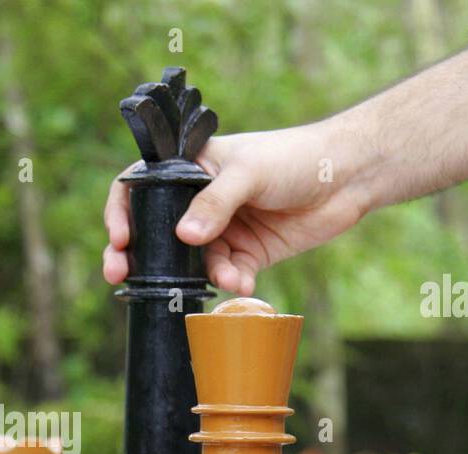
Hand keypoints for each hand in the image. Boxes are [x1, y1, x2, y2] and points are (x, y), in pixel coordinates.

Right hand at [102, 120, 372, 295]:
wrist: (347, 177)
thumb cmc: (294, 157)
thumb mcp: (250, 172)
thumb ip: (215, 204)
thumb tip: (183, 238)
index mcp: (190, 168)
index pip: (139, 188)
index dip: (121, 213)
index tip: (120, 239)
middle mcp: (199, 200)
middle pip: (155, 233)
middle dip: (139, 258)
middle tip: (123, 277)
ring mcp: (221, 229)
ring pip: (192, 261)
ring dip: (201, 274)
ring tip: (225, 276)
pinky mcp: (246, 253)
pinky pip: (225, 275)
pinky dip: (231, 282)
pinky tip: (244, 281)